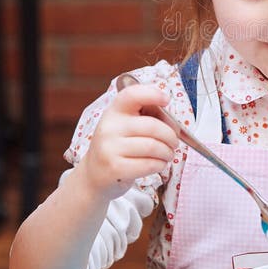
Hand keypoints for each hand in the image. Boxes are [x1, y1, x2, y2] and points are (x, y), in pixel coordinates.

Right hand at [77, 83, 178, 200]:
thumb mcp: (124, 124)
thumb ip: (145, 116)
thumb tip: (173, 123)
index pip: (132, 95)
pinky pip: (149, 164)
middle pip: (152, 126)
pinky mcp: (115, 168)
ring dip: (167, 152)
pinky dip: (160, 164)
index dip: (152, 94)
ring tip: (167, 154)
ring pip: (153, 147)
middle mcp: (109, 127)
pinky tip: (158, 163)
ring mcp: (110, 148)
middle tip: (174, 142)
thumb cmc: (117, 146)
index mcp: (114, 111)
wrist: (93, 174)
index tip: (166, 100)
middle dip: (171, 136)